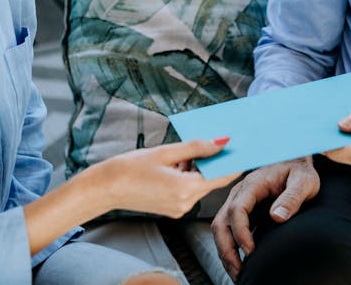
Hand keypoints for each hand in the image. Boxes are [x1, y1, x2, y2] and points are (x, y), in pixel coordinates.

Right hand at [94, 139, 240, 218]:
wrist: (105, 188)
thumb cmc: (131, 167)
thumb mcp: (166, 151)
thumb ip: (197, 147)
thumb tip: (223, 142)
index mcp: (185, 188)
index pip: (221, 176)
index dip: (234, 161)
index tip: (245, 148)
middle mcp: (185, 203)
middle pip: (211, 180)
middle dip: (214, 162)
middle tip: (218, 141)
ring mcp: (179, 209)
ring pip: (199, 185)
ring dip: (198, 168)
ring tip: (185, 152)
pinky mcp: (172, 209)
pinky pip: (189, 190)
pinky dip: (188, 177)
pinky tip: (177, 164)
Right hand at [211, 157, 318, 279]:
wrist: (295, 161)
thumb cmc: (300, 170)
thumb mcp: (304, 181)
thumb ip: (292, 198)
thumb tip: (276, 217)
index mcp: (252, 184)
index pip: (237, 210)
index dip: (241, 233)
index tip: (251, 251)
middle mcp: (239, 194)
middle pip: (221, 223)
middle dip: (227, 250)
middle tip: (239, 272)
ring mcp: (238, 203)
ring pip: (220, 230)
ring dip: (226, 252)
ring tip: (239, 274)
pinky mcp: (242, 213)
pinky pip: (229, 232)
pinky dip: (231, 249)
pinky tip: (242, 265)